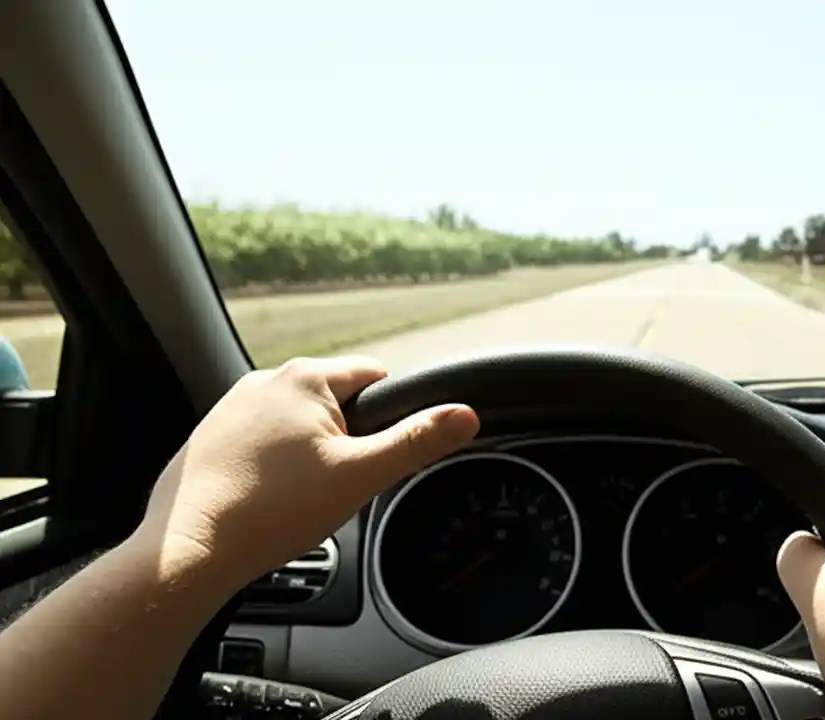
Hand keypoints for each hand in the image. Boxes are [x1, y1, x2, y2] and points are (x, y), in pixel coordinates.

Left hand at [136, 356, 479, 588]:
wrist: (189, 549)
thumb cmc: (274, 511)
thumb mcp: (362, 476)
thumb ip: (417, 441)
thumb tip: (465, 414)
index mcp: (306, 378)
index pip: (374, 375)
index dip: (388, 416)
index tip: (376, 456)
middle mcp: (265, 380)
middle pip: (334, 401)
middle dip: (345, 438)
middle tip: (336, 485)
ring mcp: (230, 407)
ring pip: (295, 423)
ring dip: (308, 452)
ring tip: (298, 498)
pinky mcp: (207, 438)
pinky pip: (259, 443)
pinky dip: (270, 466)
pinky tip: (267, 500)